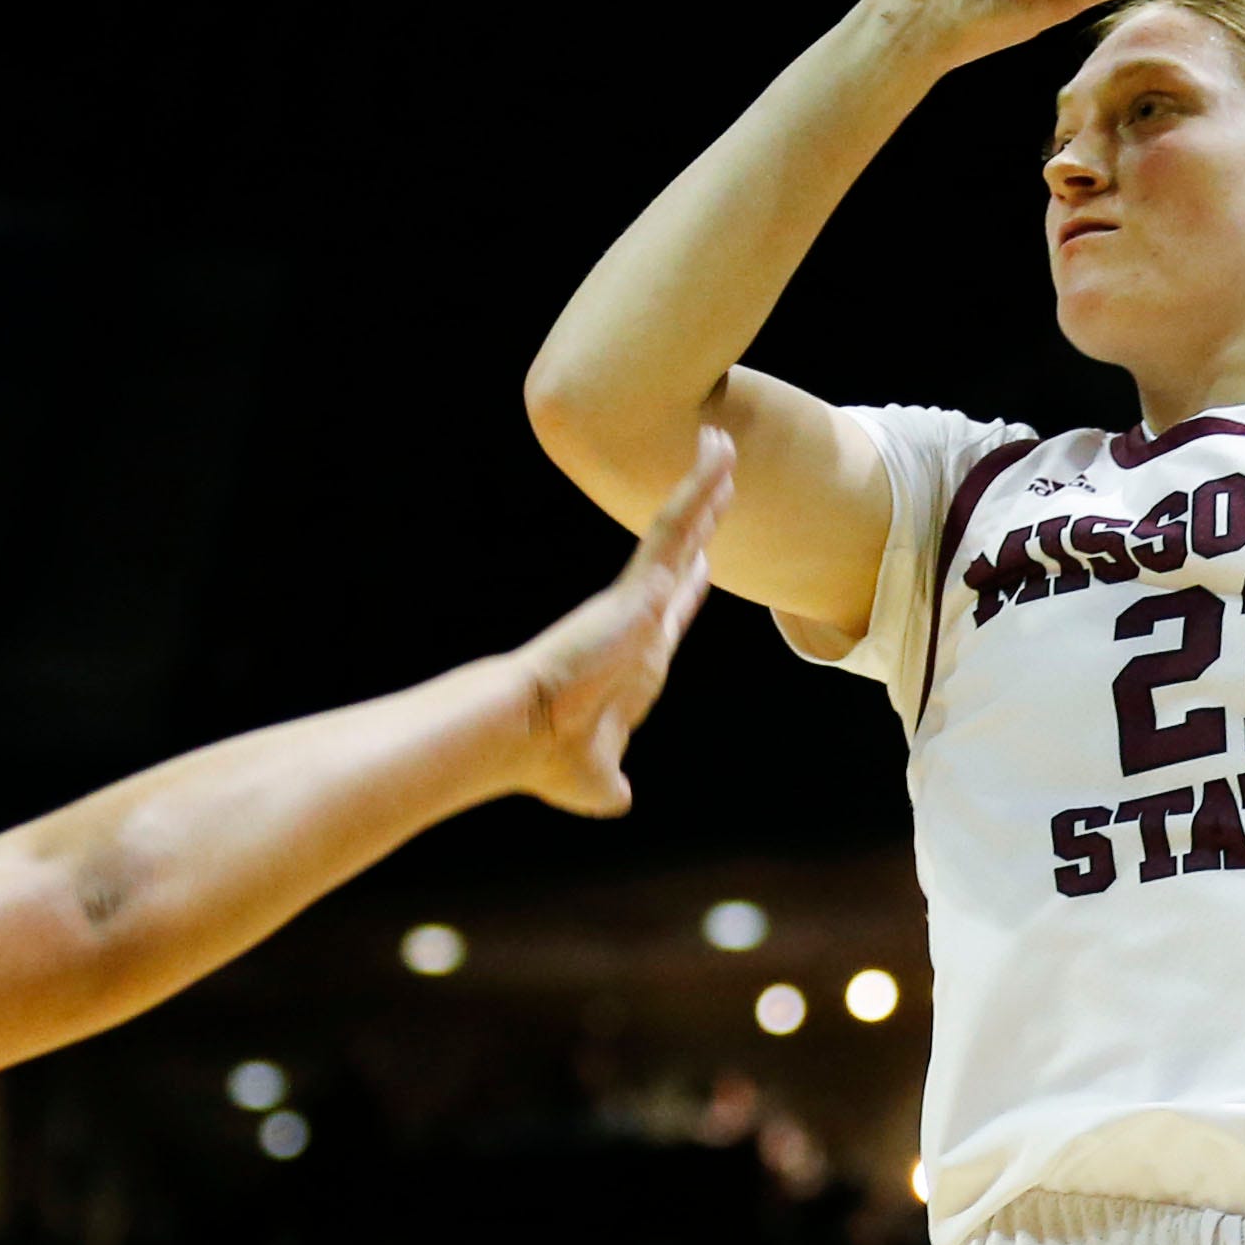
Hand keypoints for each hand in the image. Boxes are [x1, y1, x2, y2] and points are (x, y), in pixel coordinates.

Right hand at [511, 428, 729, 815]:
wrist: (521, 732)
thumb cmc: (548, 757)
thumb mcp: (595, 780)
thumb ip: (608, 783)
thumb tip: (617, 799)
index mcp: (632, 662)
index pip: (668, 612)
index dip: (687, 583)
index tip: (702, 560)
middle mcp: (638, 624)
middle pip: (681, 560)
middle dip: (702, 524)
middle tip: (721, 486)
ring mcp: (639, 601)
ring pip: (681, 533)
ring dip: (705, 489)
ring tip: (723, 445)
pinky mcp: (640, 589)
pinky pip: (675, 529)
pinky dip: (698, 491)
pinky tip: (719, 458)